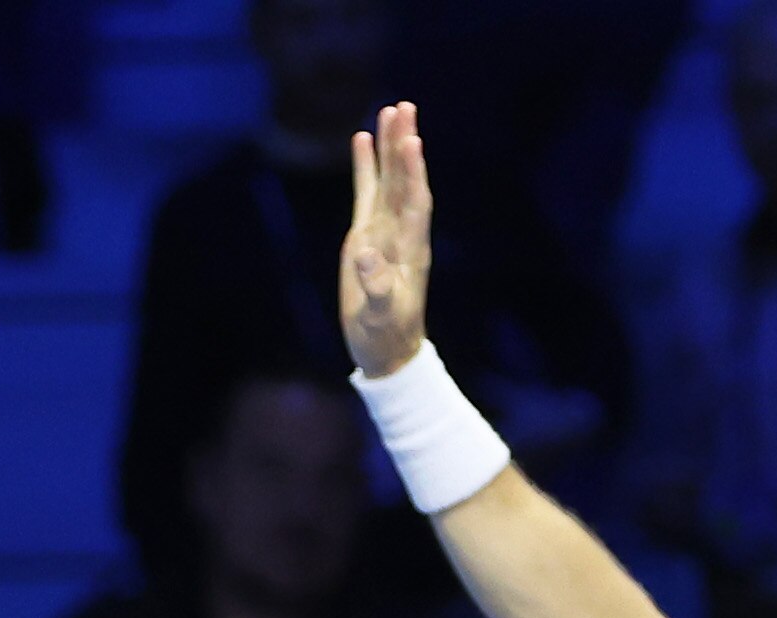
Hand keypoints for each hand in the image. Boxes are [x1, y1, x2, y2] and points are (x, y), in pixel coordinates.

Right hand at [341, 100, 435, 378]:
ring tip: (390, 111)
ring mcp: (383, 231)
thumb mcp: (380, 316)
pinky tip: (362, 139)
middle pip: (404, 181)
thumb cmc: (385, 335)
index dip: (413, 173)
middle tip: (405, 108)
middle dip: (404, 145)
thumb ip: (375, 285)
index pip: (414, 203)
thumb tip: (364, 253)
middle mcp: (401, 233)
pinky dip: (366, 167)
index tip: (412, 141)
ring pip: (388, 180)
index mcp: (410, 250)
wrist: (385, 349)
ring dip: (389, 147)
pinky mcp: (366, 234)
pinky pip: (367, 193)